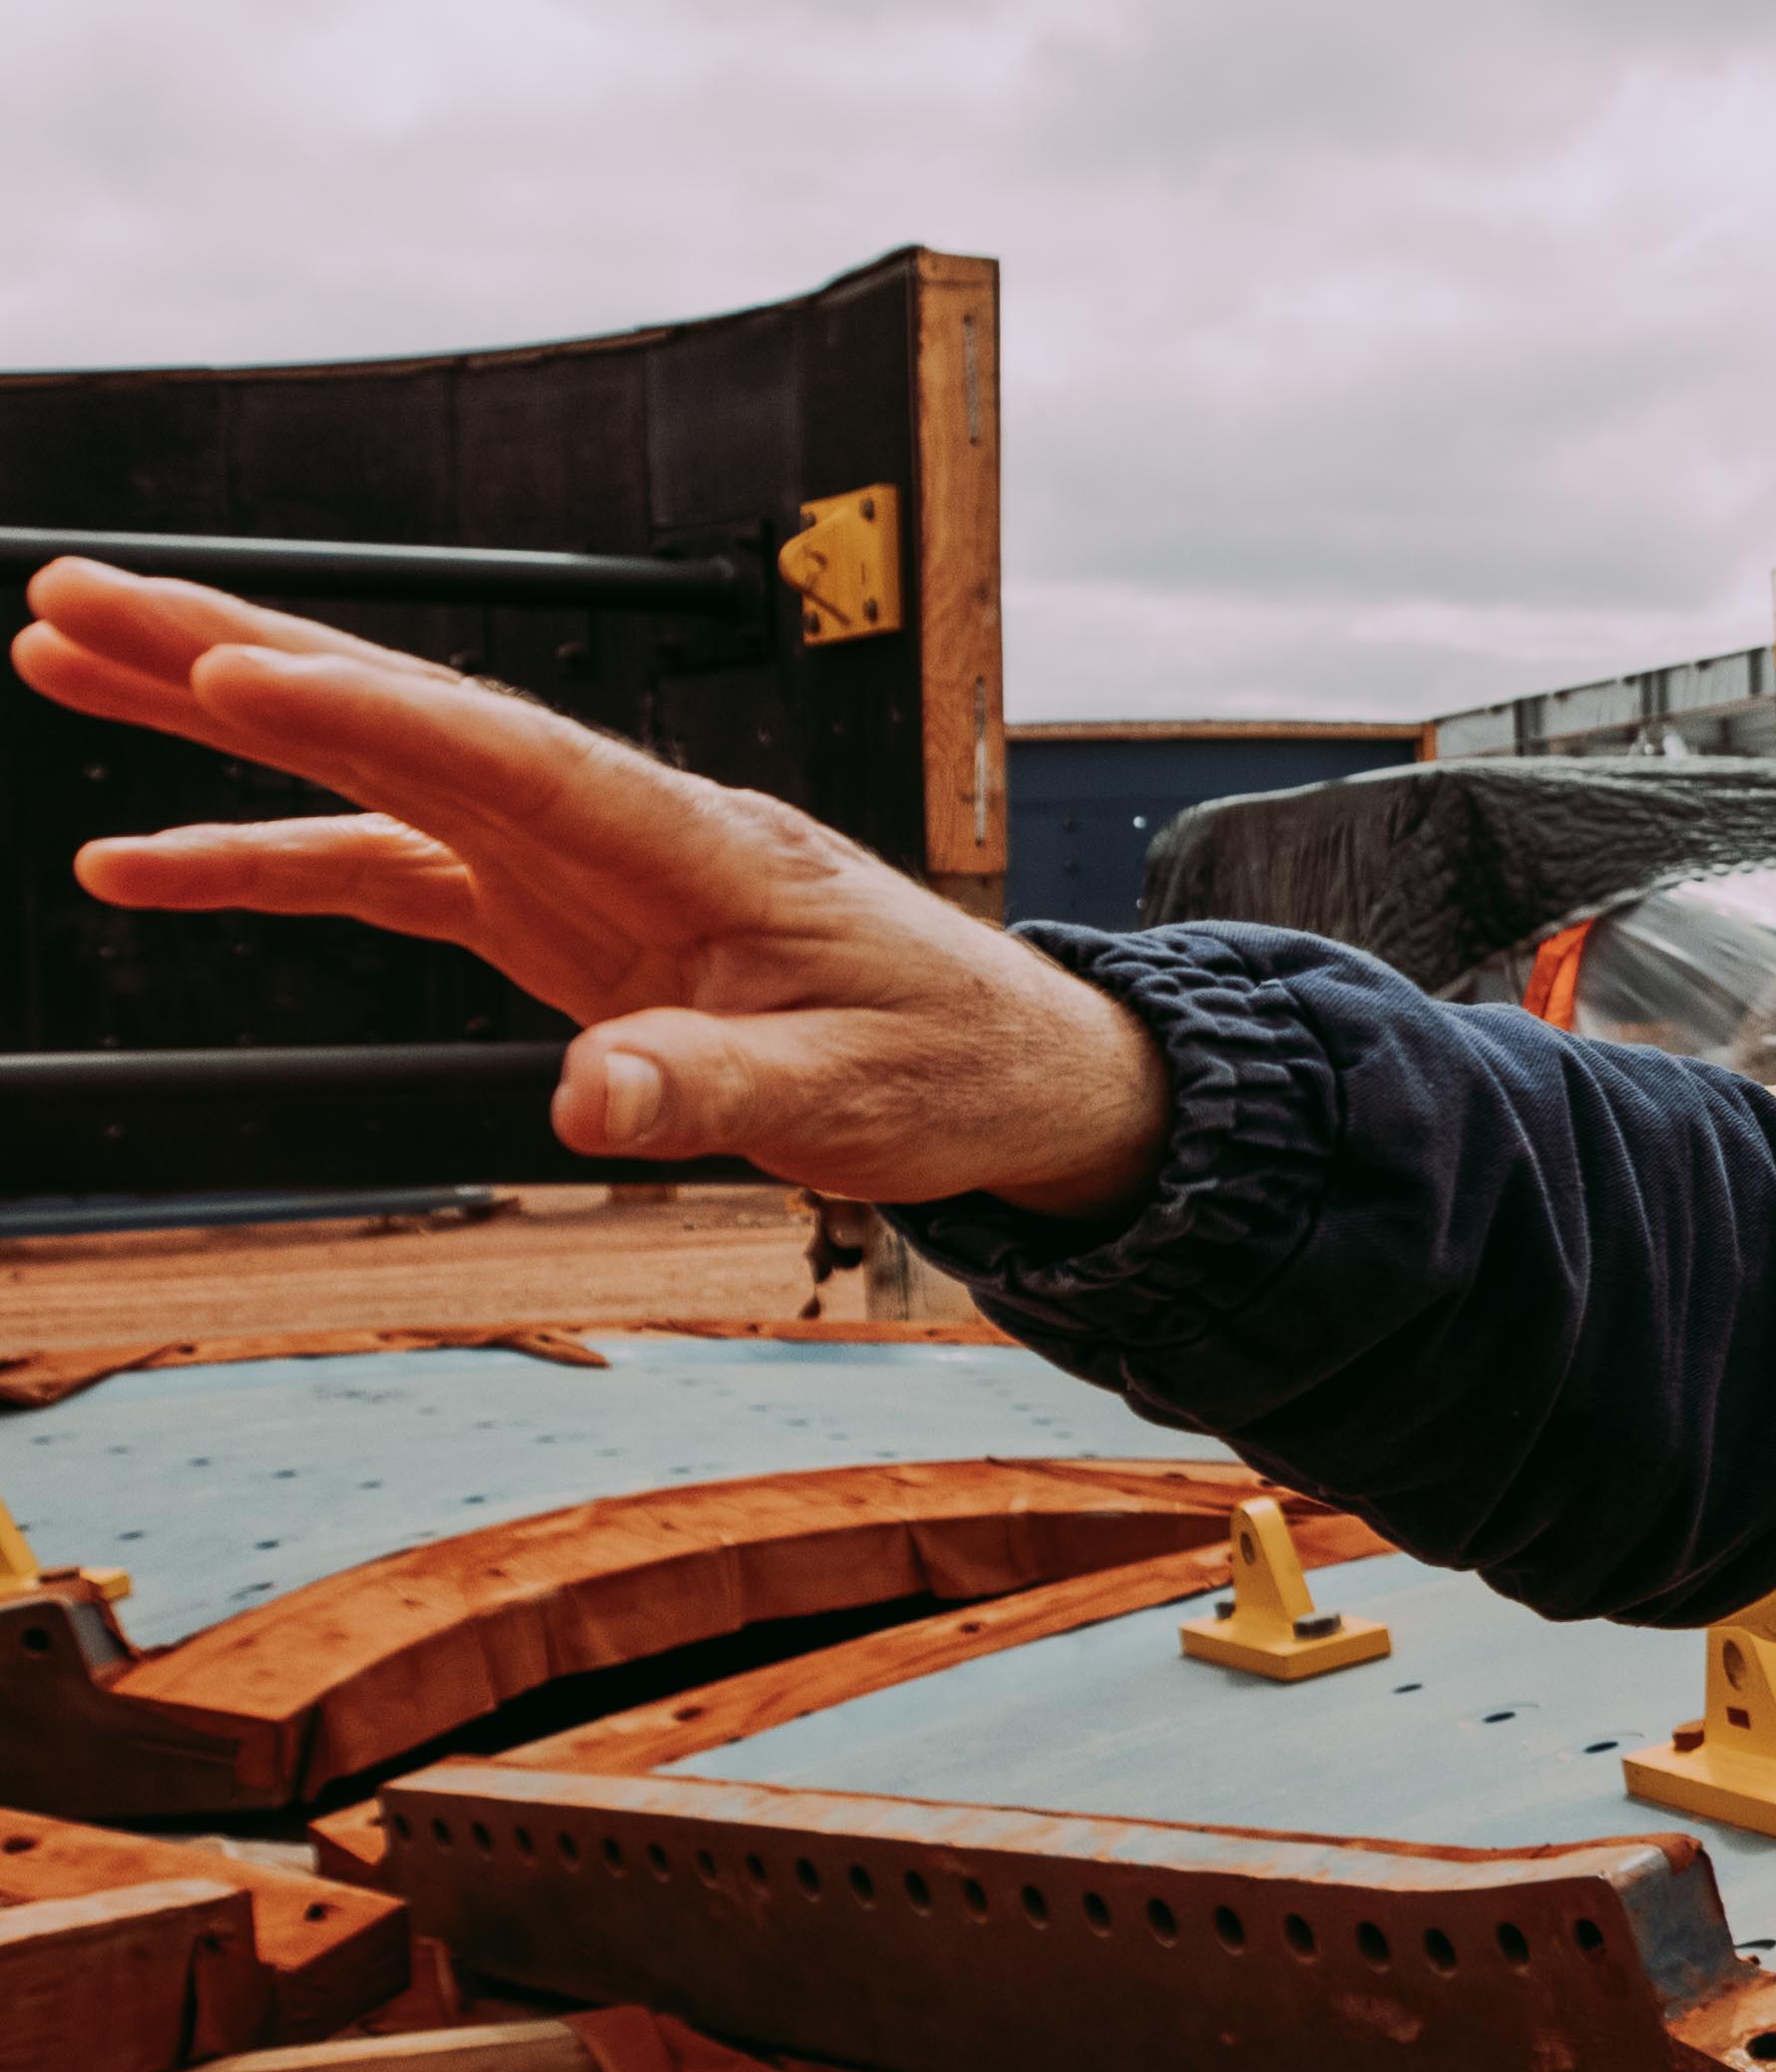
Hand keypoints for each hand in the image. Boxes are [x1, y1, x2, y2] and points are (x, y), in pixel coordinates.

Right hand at [9, 559, 1169, 1215]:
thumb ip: (714, 1090)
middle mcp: (620, 824)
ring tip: (59, 662)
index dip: (374, 714)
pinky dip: (268, 861)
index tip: (236, 668)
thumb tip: (591, 1098)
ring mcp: (576, 860)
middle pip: (409, 718)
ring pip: (373, 770)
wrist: (1009, 1066)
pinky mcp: (554, 912)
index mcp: (699, 845)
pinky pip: (387, 868)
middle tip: (72, 597)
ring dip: (219, 723)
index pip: (514, 759)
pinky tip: (143, 864)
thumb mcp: (846, 1100)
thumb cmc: (945, 1066)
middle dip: (237, 656)